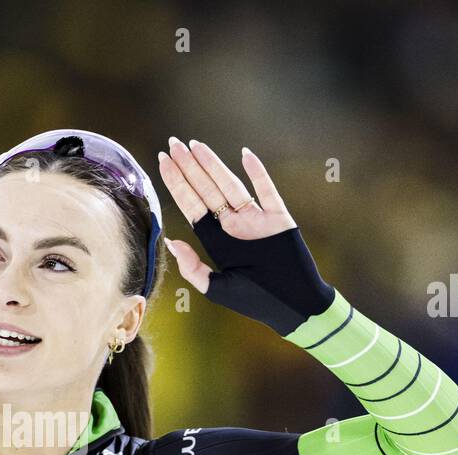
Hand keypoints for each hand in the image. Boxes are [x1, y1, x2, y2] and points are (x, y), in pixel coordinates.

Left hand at [156, 137, 332, 333]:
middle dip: (189, 168)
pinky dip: (258, 174)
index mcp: (216, 240)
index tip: (164, 162)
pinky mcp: (279, 218)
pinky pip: (268, 192)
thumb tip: (171, 241)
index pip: (192, 205)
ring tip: (196, 146)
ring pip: (231, 186)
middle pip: (207, 190)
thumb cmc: (255, 301)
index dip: (178, 184)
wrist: (292, 306)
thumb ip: (193, 267)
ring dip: (214, 165)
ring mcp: (256, 219)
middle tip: (173, 145)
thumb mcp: (217, 288)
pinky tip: (246, 155)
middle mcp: (233, 225)